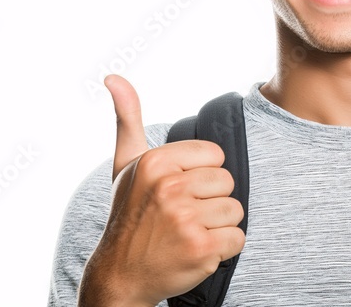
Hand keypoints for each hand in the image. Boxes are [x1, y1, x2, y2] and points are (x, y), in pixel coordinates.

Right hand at [78, 75, 245, 306]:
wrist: (120, 274)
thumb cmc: (129, 215)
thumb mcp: (126, 164)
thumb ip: (128, 118)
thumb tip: (112, 76)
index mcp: (156, 162)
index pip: (216, 156)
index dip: (202, 176)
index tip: (177, 192)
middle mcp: (169, 188)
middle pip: (229, 183)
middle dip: (211, 201)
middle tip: (181, 216)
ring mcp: (185, 220)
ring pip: (236, 211)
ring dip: (217, 226)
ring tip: (188, 233)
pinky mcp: (201, 249)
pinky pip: (238, 238)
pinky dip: (223, 249)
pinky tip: (196, 251)